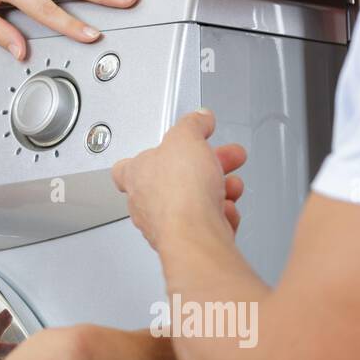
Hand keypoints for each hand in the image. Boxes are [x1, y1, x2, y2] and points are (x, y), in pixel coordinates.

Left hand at [111, 108, 246, 249]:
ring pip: (196, 203)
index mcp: (136, 174)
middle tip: (226, 158)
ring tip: (232, 185)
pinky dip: (222, 216)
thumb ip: (192, 124)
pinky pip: (208, 225)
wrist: (196, 235)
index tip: (171, 148)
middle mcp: (146, 203)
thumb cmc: (179, 193)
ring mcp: (167, 225)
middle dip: (207, 167)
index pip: (128, 166)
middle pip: (177, 180)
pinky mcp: (188, 242)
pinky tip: (227, 211)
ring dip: (219, 190)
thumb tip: (199, 117)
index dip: (150, 155)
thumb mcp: (186, 138)